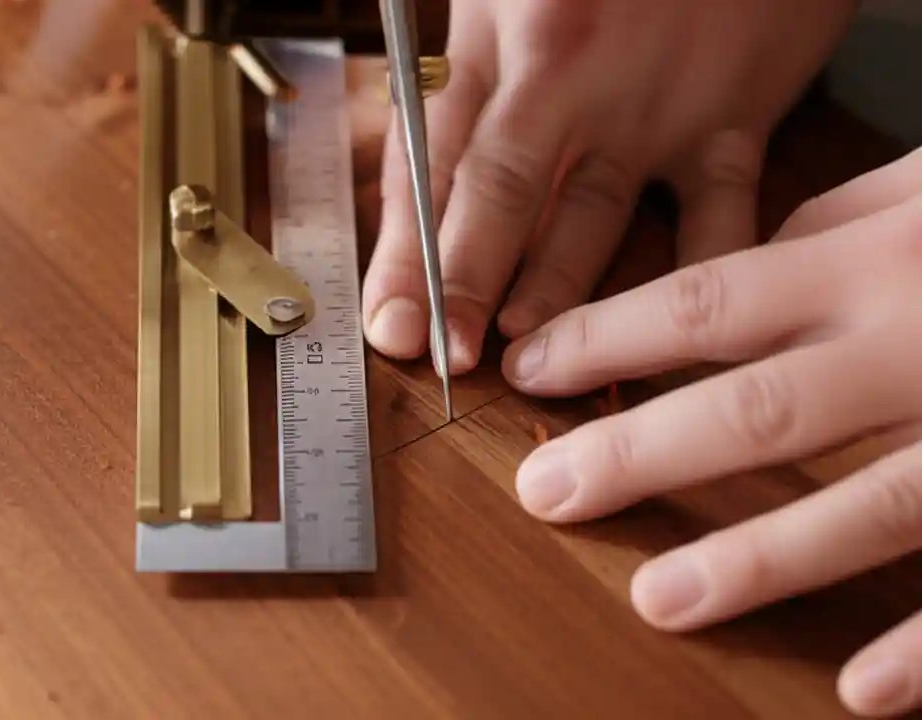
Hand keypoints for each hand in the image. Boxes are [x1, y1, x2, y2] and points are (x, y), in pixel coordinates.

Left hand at [363, 0, 857, 372]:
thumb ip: (458, 72)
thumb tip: (417, 180)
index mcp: (493, 35)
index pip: (430, 158)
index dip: (402, 250)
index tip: (387, 320)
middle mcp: (565, 74)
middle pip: (497, 194)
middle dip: (463, 285)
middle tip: (444, 355)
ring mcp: (651, 100)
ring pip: (591, 214)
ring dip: (554, 294)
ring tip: (524, 355)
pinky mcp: (731, 114)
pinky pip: (713, 213)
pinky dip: (693, 276)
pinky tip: (669, 341)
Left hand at [504, 147, 921, 717]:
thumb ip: (835, 229)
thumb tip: (737, 267)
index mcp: (881, 261)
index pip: (707, 301)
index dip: (604, 342)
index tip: (525, 375)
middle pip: (755, 409)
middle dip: (638, 455)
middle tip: (546, 494)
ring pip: (870, 506)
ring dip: (758, 561)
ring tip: (660, 602)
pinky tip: (859, 691)